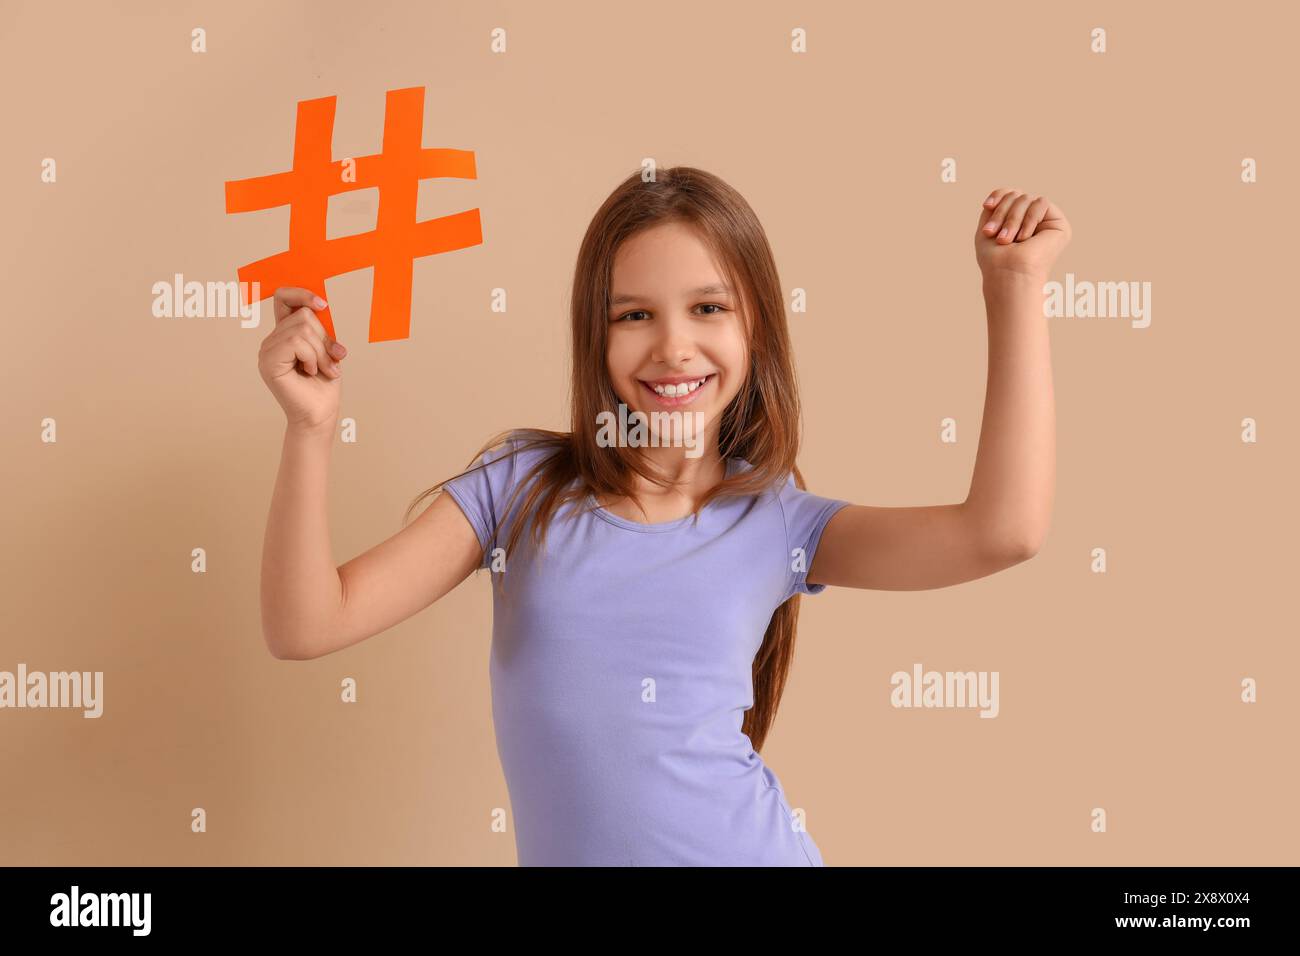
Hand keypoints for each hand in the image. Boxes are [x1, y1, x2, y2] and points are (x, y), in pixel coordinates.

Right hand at [258, 287, 347, 432]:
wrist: (320, 414)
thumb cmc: (324, 384)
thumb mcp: (327, 349)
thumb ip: (320, 328)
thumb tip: (321, 306)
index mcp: (284, 334)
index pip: (283, 298)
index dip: (301, 294)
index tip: (322, 304)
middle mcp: (272, 340)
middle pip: (303, 315)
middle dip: (325, 338)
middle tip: (332, 361)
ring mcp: (267, 351)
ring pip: (302, 329)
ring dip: (321, 351)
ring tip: (324, 369)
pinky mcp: (269, 362)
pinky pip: (296, 342)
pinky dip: (312, 356)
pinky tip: (310, 371)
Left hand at [974, 188, 1071, 284]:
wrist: (1008, 275)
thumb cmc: (995, 259)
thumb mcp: (988, 227)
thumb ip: (997, 206)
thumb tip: (1006, 191)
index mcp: (1017, 221)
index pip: (1010, 194)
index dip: (999, 195)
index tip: (987, 206)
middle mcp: (1032, 220)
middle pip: (1017, 195)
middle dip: (1002, 213)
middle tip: (995, 235)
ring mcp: (1046, 222)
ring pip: (1027, 198)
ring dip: (1012, 219)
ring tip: (1006, 240)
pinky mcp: (1059, 225)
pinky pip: (1041, 203)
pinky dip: (1029, 219)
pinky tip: (1025, 238)